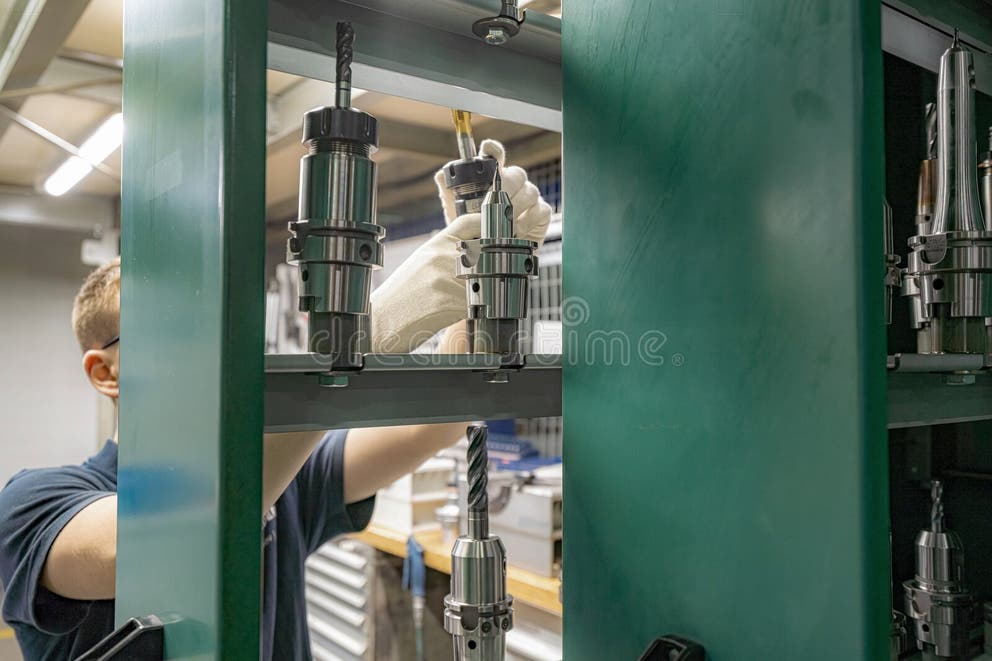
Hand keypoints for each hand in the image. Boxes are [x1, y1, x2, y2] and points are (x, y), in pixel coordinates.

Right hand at [370, 140, 551, 352]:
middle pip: (488, 248)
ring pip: (489, 276)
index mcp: (436, 243)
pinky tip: (474, 310)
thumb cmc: (402, 295)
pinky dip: (482, 307)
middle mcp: (443, 255)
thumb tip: (479, 251)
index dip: (490, 225)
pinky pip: (481, 300)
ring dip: (493, 287)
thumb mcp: (423, 262)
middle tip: (504, 270)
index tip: (500, 235)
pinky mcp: (452, 301)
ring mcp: (448, 277)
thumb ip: (448, 252)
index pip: (471, 221)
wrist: (381, 320)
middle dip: (498, 261)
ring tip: (486, 295)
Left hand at [433, 139, 551, 244]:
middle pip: (516, 173)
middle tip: (495, 199)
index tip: (487, 148)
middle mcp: (513, 185)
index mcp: (493, 179)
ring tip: (504, 221)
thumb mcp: (457, 212)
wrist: (490, 254)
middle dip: (506, 185)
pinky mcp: (540, 213)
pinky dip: (527, 220)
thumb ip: (449, 194)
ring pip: (530, 191)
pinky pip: (540, 209)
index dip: (493, 150)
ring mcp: (528, 198)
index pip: (495, 157)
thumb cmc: (475, 230)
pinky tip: (517, 230)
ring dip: (516, 207)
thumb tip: (441, 176)